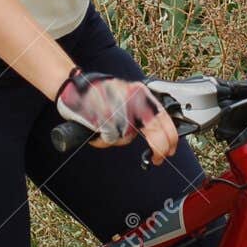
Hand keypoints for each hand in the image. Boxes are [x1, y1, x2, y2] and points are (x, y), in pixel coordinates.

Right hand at [54, 68, 177, 163]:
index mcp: (141, 93)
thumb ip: (141, 109)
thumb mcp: (128, 94)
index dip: (171, 138)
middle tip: (158, 158)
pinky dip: (102, 139)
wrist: (74, 87)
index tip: (171, 149)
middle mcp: (132, 100)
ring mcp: (119, 110)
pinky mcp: (104, 120)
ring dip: (116, 138)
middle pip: (155, 132)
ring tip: (104, 127)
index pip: (164, 118)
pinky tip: (96, 129)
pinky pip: (109, 139)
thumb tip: (156, 130)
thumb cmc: (100, 93)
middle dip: (159, 149)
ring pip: (126, 138)